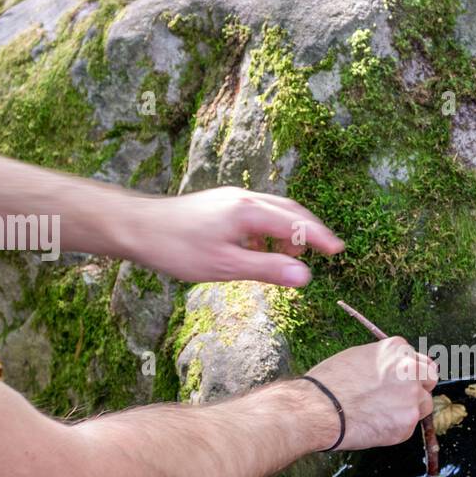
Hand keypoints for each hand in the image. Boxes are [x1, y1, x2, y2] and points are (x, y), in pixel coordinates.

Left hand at [125, 187, 343, 284]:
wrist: (137, 227)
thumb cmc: (177, 248)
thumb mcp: (226, 266)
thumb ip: (267, 270)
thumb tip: (305, 277)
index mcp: (249, 211)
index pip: (296, 224)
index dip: (319, 238)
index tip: (338, 250)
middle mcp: (244, 199)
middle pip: (290, 211)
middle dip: (310, 231)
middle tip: (327, 250)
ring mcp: (232, 200)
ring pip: (273, 212)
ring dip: (289, 232)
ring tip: (293, 257)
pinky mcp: (221, 206)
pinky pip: (256, 215)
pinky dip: (270, 232)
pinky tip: (262, 251)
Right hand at [302, 338, 437, 450]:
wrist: (317, 409)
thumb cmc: (329, 383)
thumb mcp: (358, 357)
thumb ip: (382, 362)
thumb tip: (390, 372)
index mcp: (397, 349)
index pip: (418, 359)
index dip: (409, 373)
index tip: (400, 382)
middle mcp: (409, 369)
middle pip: (430, 378)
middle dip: (420, 387)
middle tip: (401, 398)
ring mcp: (411, 396)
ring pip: (424, 404)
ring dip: (409, 410)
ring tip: (381, 414)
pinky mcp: (407, 422)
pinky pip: (409, 426)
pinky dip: (396, 428)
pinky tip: (375, 425)